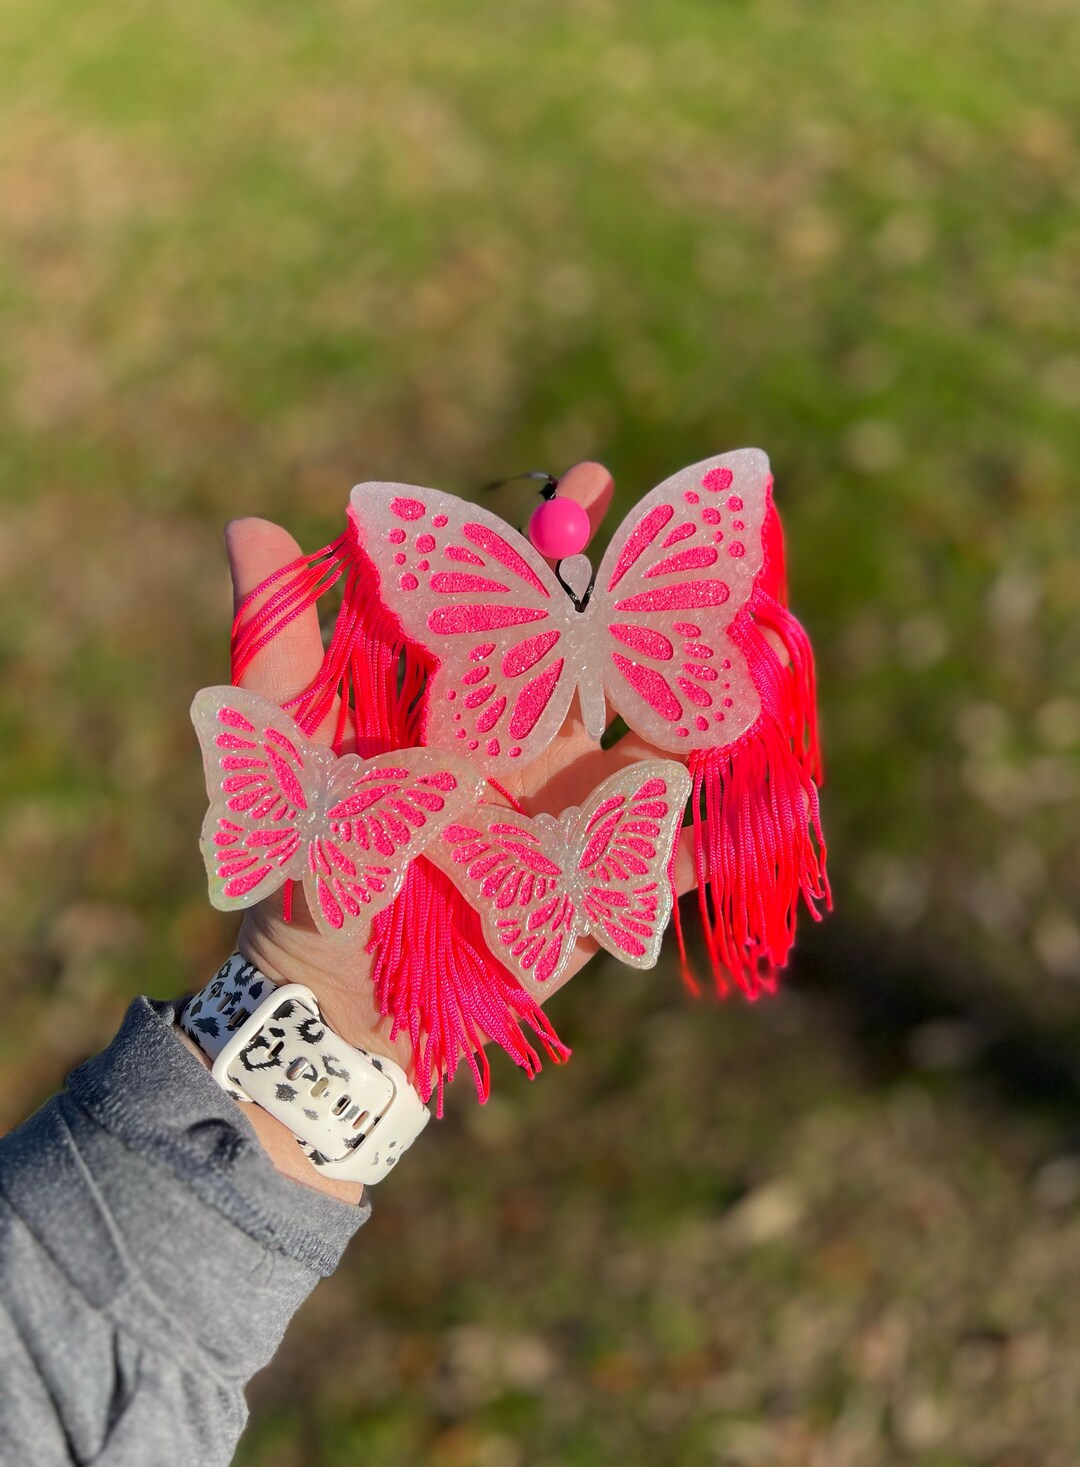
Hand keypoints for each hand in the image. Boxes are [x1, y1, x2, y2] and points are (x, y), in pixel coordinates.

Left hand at [184, 463, 701, 1199]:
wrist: (337, 997)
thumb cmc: (310, 866)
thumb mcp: (288, 751)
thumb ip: (277, 644)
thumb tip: (247, 521)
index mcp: (468, 698)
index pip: (523, 599)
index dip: (558, 540)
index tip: (592, 482)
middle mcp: (532, 742)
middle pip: (607, 658)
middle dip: (654, 606)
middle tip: (700, 559)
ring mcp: (575, 811)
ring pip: (658, 746)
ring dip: (703, 710)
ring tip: (749, 671)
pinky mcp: (601, 887)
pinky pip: (671, 860)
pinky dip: (717, 841)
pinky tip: (766, 811)